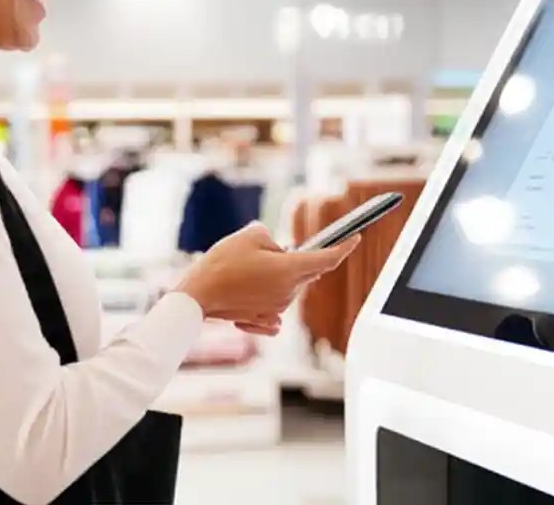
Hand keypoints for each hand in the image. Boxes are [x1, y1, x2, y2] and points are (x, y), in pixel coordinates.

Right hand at [175, 222, 360, 334]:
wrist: (198, 295)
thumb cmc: (222, 264)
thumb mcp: (250, 235)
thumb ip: (273, 238)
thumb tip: (278, 249)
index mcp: (290, 269)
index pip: (328, 258)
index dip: (345, 246)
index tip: (355, 238)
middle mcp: (289, 292)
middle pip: (307, 271)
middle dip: (297, 258)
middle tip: (270, 249)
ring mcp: (278, 308)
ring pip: (291, 285)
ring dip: (279, 273)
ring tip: (248, 267)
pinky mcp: (264, 318)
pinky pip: (277, 302)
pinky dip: (269, 292)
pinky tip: (249, 288)